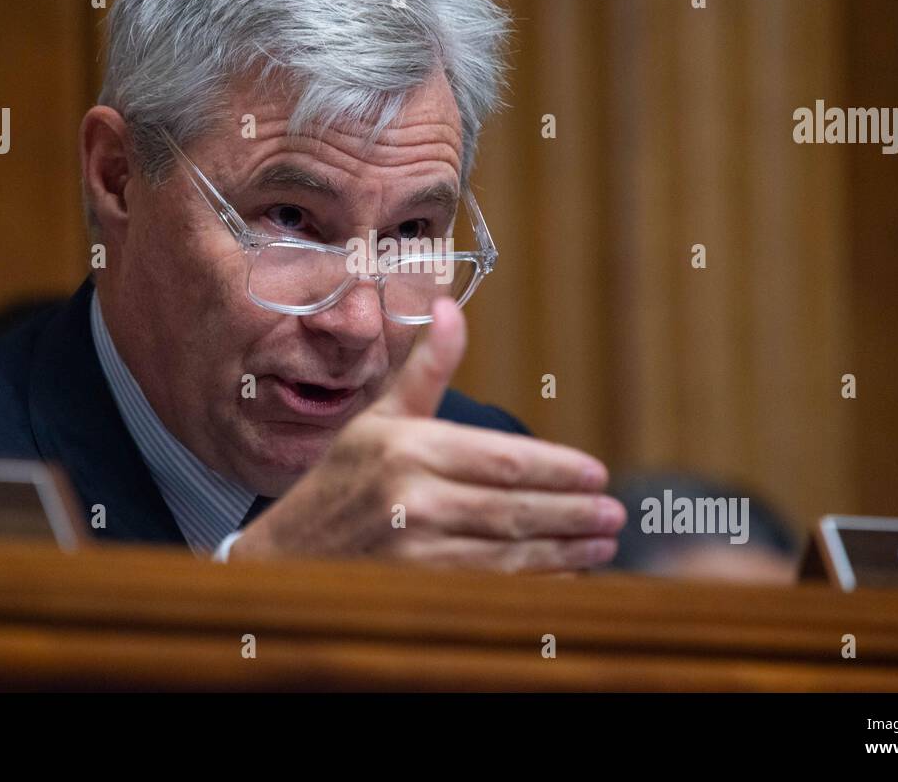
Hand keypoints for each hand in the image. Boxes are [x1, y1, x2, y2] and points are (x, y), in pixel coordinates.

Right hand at [231, 298, 624, 571]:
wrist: (283, 559)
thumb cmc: (339, 481)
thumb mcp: (379, 417)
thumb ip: (425, 367)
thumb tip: (451, 306)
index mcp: (408, 449)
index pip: (504, 460)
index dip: (559, 469)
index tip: (598, 474)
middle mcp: (412, 500)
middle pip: (514, 508)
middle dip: (574, 514)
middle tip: (615, 514)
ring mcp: (414, 553)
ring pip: (510, 553)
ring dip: (565, 552)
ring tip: (602, 546)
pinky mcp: (416, 592)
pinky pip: (492, 589)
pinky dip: (535, 585)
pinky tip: (565, 578)